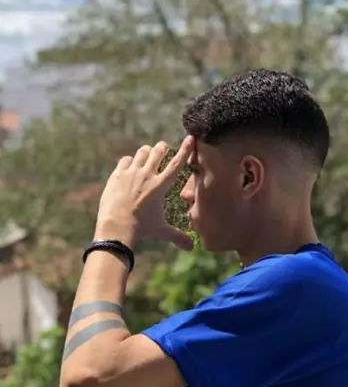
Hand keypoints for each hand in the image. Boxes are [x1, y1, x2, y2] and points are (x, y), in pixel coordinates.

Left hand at [94, 136, 194, 250]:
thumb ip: (177, 236)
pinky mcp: (117, 175)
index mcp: (161, 185)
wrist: (117, 227)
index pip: (177, 163)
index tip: (190, 138)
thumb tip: (191, 247)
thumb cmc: (142, 228)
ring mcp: (131, 173)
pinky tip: (130, 166)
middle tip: (162, 148)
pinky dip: (130, 161)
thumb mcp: (161, 230)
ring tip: (147, 155)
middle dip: (162, 148)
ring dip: (146, 152)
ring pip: (142, 152)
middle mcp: (148, 175)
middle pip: (158, 151)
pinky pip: (126, 160)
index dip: (185, 149)